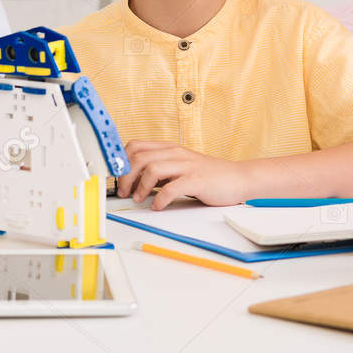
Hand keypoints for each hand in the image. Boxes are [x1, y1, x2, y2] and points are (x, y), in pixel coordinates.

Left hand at [119, 141, 254, 209]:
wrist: (237, 178)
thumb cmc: (207, 176)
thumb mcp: (178, 167)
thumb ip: (158, 170)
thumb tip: (132, 181)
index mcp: (169, 148)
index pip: (134, 146)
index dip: (120, 162)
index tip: (115, 178)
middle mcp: (175, 153)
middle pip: (138, 157)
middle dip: (125, 177)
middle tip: (123, 192)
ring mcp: (186, 165)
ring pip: (152, 169)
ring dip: (140, 187)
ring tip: (139, 199)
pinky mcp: (196, 179)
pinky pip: (171, 188)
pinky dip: (159, 200)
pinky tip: (158, 207)